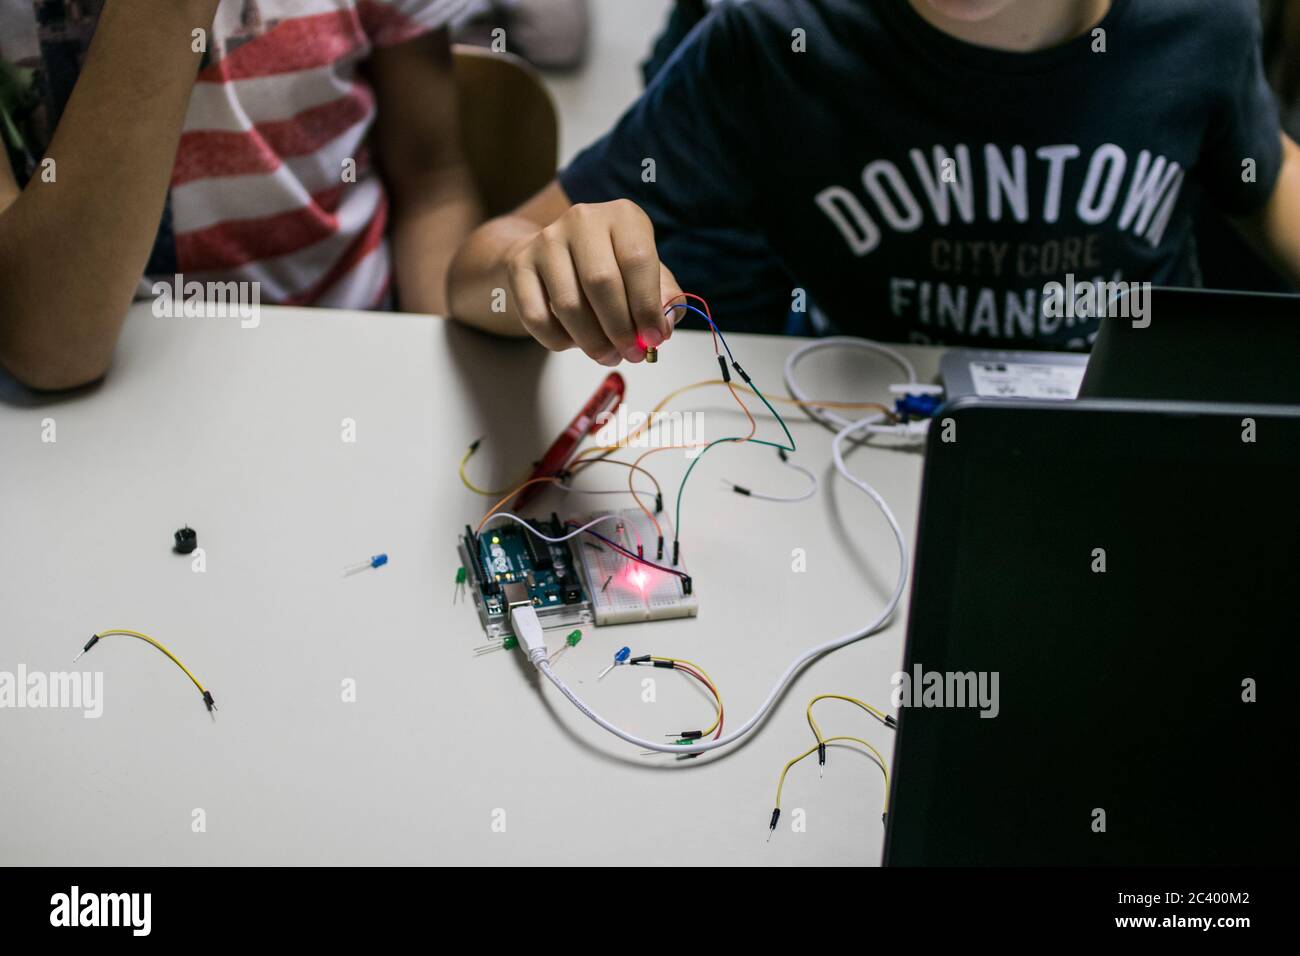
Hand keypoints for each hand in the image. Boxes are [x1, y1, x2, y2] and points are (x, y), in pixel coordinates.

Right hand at [505, 199, 679, 364]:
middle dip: (620, 329)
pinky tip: (574, 342)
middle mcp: (583, 219)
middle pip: (601, 282)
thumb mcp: (646, 273)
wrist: (556, 252)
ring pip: (569, 304)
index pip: (637, 261)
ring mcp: (546, 239)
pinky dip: (559, 341)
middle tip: (631, 354)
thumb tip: (663, 327)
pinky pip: (537, 317)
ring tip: (607, 355)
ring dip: (592, 341)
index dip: (647, 307)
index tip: (654, 339)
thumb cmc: (611, 265)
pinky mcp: (519, 263)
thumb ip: (663, 299)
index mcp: (623, 215)